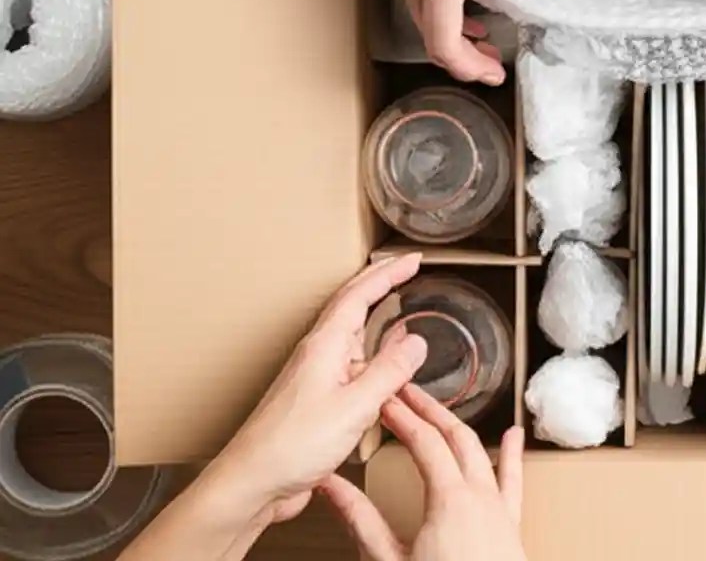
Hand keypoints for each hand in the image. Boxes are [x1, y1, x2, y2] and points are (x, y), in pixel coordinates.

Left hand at [211, 253, 427, 524]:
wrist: (253, 482)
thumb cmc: (292, 446)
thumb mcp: (354, 406)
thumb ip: (389, 371)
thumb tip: (416, 341)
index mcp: (325, 346)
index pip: (360, 294)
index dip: (388, 274)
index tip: (412, 260)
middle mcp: (318, 355)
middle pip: (351, 306)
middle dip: (380, 284)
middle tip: (406, 270)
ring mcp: (315, 376)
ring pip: (351, 337)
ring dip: (376, 320)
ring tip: (400, 313)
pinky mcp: (316, 400)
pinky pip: (350, 367)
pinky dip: (372, 358)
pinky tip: (383, 371)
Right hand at [320, 385, 526, 560]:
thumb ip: (360, 520)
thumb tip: (330, 486)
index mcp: (450, 500)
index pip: (423, 441)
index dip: (401, 416)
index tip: (383, 399)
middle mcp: (480, 497)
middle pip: (455, 436)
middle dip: (428, 409)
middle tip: (404, 391)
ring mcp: (500, 510)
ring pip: (481, 452)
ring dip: (459, 426)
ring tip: (439, 406)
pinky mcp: (511, 526)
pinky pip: (514, 481)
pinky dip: (513, 454)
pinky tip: (514, 435)